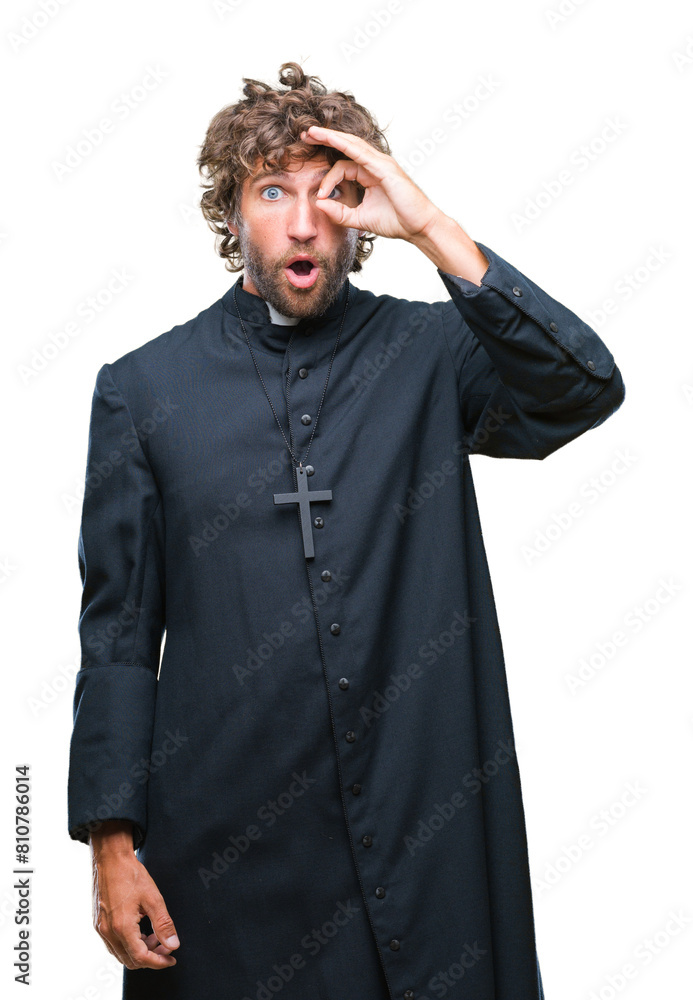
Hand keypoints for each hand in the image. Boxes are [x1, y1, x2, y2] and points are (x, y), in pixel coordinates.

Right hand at [91, 845, 179, 969]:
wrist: (110, 859)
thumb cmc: (131, 875)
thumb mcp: (153, 898)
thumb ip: (164, 924)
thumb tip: (173, 945)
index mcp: (121, 927)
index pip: (141, 957)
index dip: (159, 962)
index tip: (171, 959)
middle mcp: (108, 932)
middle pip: (130, 960)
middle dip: (151, 957)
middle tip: (166, 946)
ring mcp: (101, 929)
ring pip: (121, 954)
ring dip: (139, 952)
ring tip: (155, 936)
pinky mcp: (98, 924)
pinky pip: (113, 945)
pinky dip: (129, 945)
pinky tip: (140, 932)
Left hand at [300, 125, 442, 241]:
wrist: (419, 227)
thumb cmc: (396, 221)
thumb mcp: (360, 219)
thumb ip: (339, 213)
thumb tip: (318, 204)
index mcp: (370, 174)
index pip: (343, 167)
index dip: (328, 180)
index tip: (320, 197)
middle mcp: (375, 164)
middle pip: (346, 146)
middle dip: (325, 139)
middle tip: (305, 134)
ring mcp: (381, 163)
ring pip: (352, 144)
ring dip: (331, 136)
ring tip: (312, 131)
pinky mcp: (385, 168)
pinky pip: (361, 152)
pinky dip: (345, 144)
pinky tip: (330, 139)